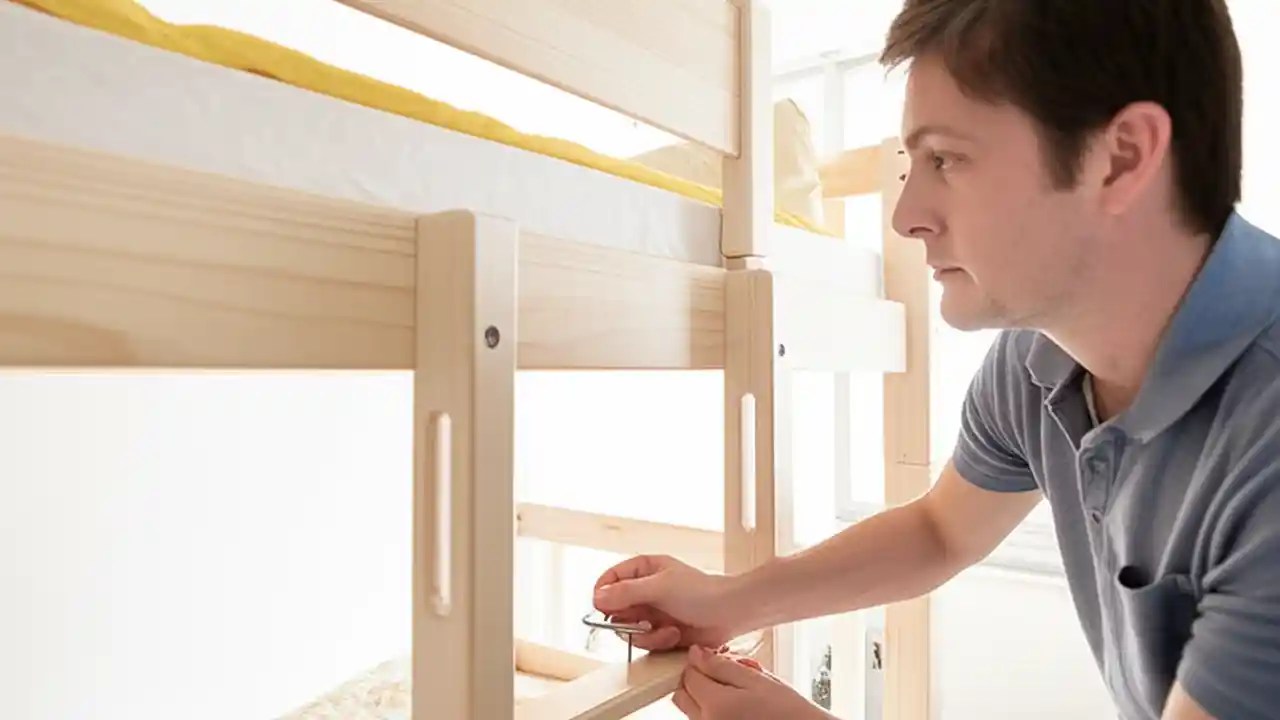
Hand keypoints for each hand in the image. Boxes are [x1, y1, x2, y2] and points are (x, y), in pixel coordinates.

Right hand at [592, 554, 744, 651]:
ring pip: (629, 629)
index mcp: (643, 569)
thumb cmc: (702, 591)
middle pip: (615, 609)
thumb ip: (626, 592)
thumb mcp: (660, 586)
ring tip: (666, 629)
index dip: (603, 594)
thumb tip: (598, 597)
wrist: (730, 613)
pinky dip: (659, 641)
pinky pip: (646, 642)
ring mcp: (653, 612)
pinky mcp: (662, 631)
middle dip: (628, 620)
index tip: (601, 608)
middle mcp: (645, 590)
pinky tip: (674, 635)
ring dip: (647, 634)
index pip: (610, 579)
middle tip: (640, 622)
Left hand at [673, 645, 833, 718]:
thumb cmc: (788, 711)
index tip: (713, 656)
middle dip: (695, 678)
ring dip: (704, 693)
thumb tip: (696, 654)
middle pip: (682, 695)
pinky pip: (703, 719)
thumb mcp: (757, 680)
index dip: (698, 661)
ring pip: (691, 708)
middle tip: (721, 670)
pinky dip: (712, 707)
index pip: (688, 676)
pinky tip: (737, 703)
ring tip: (736, 689)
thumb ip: (721, 666)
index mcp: (715, 706)